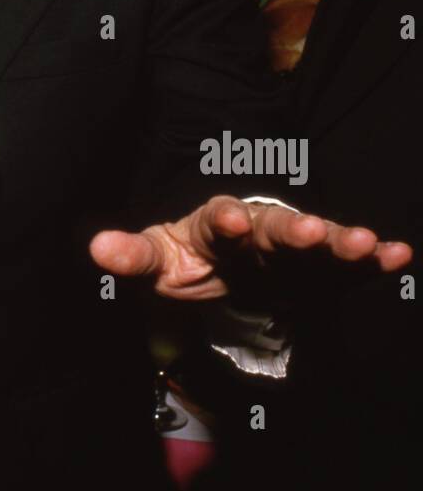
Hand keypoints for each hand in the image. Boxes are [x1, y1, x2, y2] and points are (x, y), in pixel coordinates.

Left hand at [89, 196, 412, 299]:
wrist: (217, 266)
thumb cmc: (183, 257)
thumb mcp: (154, 260)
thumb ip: (132, 255)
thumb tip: (97, 247)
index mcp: (211, 225)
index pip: (216, 219)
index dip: (222, 219)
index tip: (230, 220)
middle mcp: (256, 230)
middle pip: (275, 227)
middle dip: (294, 229)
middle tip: (315, 231)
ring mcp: (289, 250)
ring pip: (315, 243)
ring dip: (340, 242)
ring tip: (366, 243)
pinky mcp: (316, 271)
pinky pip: (345, 266)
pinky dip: (371, 260)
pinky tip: (397, 256)